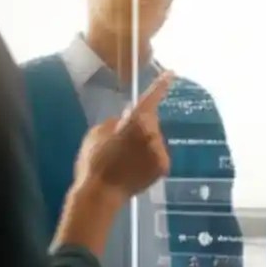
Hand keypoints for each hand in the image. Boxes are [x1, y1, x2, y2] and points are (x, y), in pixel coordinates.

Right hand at [75, 71, 173, 196]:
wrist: (100, 193)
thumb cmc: (94, 161)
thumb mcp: (96, 133)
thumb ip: (115, 122)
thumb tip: (128, 116)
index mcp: (136, 121)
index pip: (150, 99)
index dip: (161, 84)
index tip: (171, 73)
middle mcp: (153, 134)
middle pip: (149, 124)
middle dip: (139, 128)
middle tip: (121, 143)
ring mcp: (160, 151)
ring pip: (153, 141)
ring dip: (143, 145)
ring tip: (124, 160)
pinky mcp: (164, 167)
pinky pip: (156, 156)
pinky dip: (148, 160)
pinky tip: (133, 169)